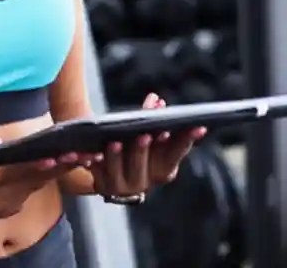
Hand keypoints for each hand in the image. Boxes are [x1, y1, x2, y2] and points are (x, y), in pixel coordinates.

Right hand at [0, 137, 101, 223]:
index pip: (16, 172)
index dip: (38, 165)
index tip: (57, 157)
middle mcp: (1, 197)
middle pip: (36, 179)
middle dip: (62, 166)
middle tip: (88, 154)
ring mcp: (7, 204)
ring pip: (38, 185)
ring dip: (60, 171)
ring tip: (84, 157)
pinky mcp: (9, 208)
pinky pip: (31, 190)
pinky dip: (45, 178)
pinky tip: (59, 166)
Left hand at [89, 93, 205, 197]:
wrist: (107, 175)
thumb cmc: (136, 149)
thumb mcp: (148, 138)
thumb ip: (153, 121)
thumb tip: (156, 100)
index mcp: (163, 170)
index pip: (175, 155)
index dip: (184, 142)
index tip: (195, 127)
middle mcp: (144, 183)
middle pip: (144, 166)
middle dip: (143, 151)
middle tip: (145, 136)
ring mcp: (121, 186)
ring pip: (118, 171)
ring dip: (117, 157)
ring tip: (115, 143)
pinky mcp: (101, 185)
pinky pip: (96, 174)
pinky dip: (94, 164)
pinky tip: (92, 156)